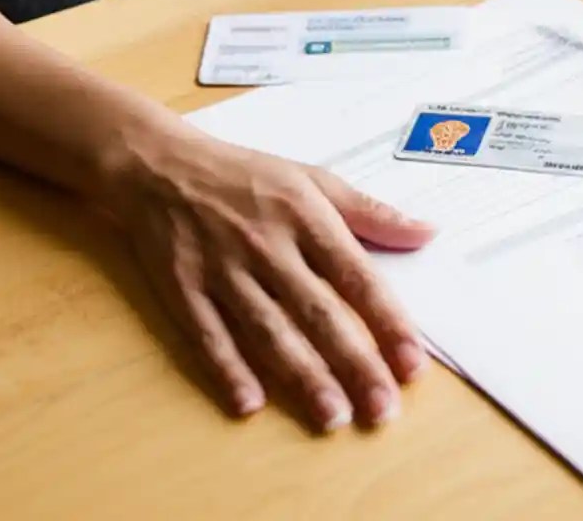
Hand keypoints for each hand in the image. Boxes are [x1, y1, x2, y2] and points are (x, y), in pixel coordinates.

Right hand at [102, 126, 435, 431]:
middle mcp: (267, 246)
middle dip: (354, 364)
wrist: (155, 165)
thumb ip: (371, 213)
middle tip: (382, 410)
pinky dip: (227, 368)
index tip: (412, 365)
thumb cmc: (243, 176)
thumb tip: (428, 232)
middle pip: (317, 313)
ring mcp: (222, 271)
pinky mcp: (183, 289)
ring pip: (268, 331)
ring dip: (301, 376)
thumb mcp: (312, 179)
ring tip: (332, 417)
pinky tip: (249, 404)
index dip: (387, 322)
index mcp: (305, 218)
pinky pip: (208, 335)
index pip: (356, 277)